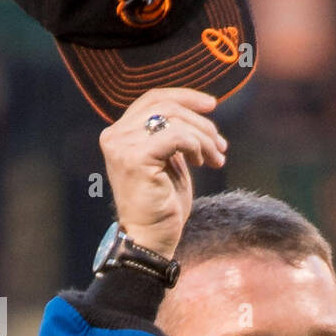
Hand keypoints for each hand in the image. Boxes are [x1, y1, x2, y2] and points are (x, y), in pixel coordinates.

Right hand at [99, 89, 227, 258]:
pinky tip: (203, 163)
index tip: (212, 105)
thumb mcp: (170, 162)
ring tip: (216, 158)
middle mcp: (115, 135)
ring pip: (174, 119)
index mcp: (121, 133)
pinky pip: (176, 136)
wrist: (151, 239)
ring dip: (203, 137)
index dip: (185, 96)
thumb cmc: (163, 206)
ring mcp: (122, 145)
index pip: (153, 99)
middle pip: (166, 106)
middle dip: (201, 122)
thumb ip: (174, 136)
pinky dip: (196, 145)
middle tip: (220, 145)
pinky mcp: (135, 158)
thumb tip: (200, 114)